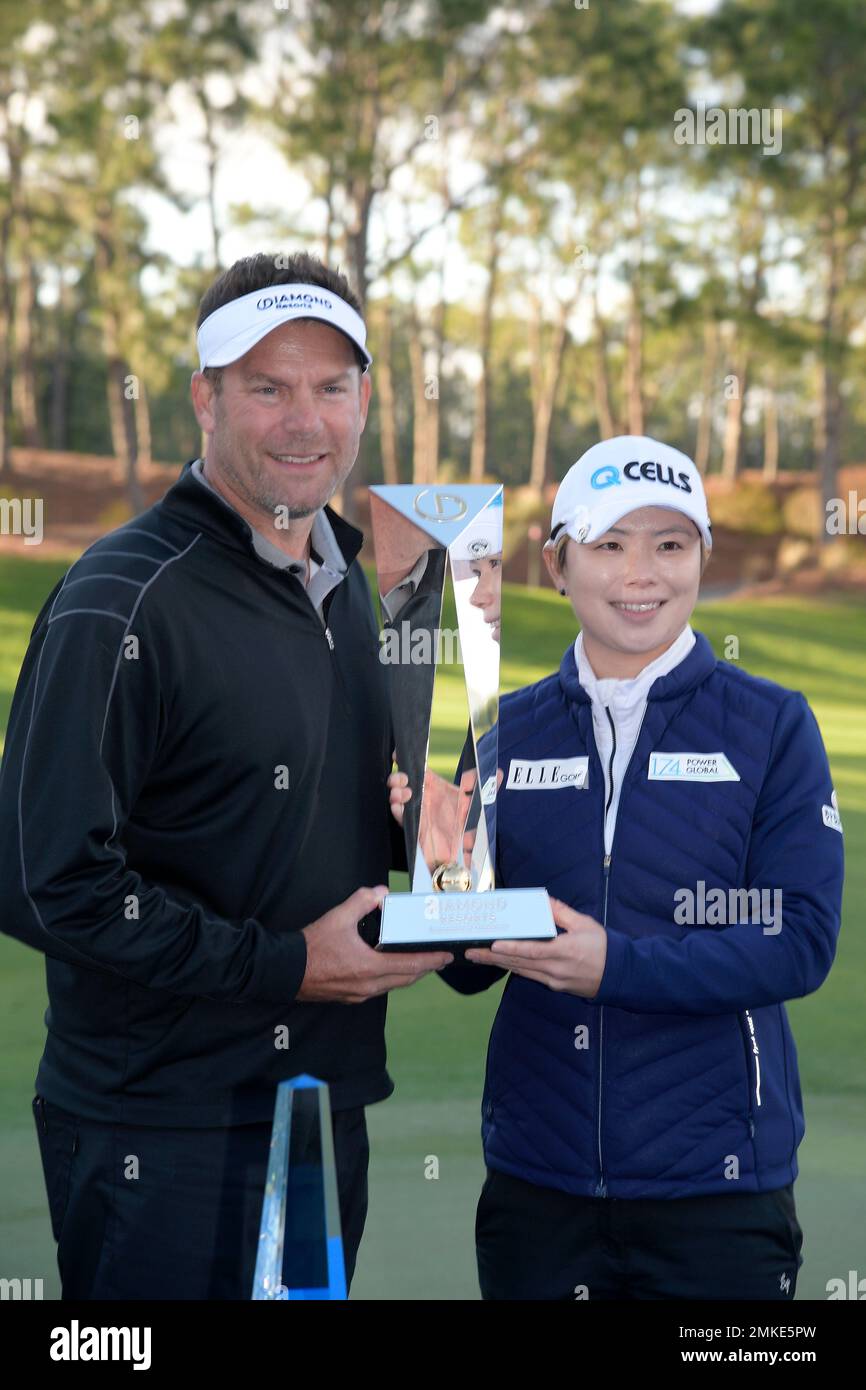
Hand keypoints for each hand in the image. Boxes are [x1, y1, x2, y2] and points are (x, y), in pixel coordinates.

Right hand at [297, 885, 452, 1003]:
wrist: (283, 971)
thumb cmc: (310, 947)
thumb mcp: (337, 917)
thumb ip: (361, 901)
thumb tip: (380, 892)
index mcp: (370, 967)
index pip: (411, 966)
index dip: (432, 960)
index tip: (446, 956)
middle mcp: (368, 986)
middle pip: (406, 979)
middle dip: (424, 968)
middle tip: (437, 958)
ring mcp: (359, 994)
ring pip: (393, 986)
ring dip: (408, 975)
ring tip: (418, 963)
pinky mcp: (349, 997)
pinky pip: (379, 989)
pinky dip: (391, 979)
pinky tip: (389, 969)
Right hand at [388, 767, 503, 869]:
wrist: (463, 855)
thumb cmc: (467, 827)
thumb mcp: (478, 805)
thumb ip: (488, 788)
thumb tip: (501, 772)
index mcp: (436, 787)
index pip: (419, 770)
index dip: (408, 760)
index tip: (399, 753)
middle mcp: (424, 798)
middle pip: (403, 782)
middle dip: (398, 777)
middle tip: (402, 778)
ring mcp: (417, 812)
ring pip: (398, 798)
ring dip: (396, 793)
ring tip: (404, 794)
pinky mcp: (415, 828)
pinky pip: (402, 818)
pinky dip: (397, 811)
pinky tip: (399, 807)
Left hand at [465, 897, 606, 997]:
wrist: (619, 975)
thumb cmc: (604, 947)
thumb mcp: (586, 925)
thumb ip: (562, 913)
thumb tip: (543, 901)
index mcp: (566, 952)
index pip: (533, 951)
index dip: (512, 949)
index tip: (493, 945)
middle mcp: (556, 969)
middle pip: (519, 964)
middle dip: (493, 958)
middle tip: (471, 952)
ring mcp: (554, 980)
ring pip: (521, 971)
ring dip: (498, 964)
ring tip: (477, 957)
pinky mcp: (554, 986)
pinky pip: (530, 975)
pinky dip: (513, 967)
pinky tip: (499, 962)